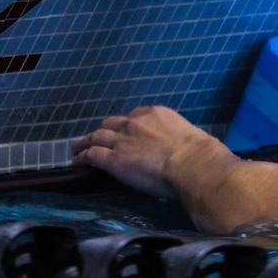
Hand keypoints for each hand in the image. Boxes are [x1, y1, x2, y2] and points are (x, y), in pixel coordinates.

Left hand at [73, 107, 217, 197]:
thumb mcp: (192, 137)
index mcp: (156, 114)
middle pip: (111, 124)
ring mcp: (121, 140)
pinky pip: (92, 155)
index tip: (124, 132)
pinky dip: (82, 157)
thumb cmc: (200, 153)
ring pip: (96, 137)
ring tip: (78, 150)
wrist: (191, 163)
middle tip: (98, 139)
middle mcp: (135, 123)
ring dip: (86, 142)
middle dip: (104, 131)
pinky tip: (77, 162)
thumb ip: (181, 141)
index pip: (134, 116)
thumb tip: (188, 151)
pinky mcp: (112, 159)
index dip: (126, 125)